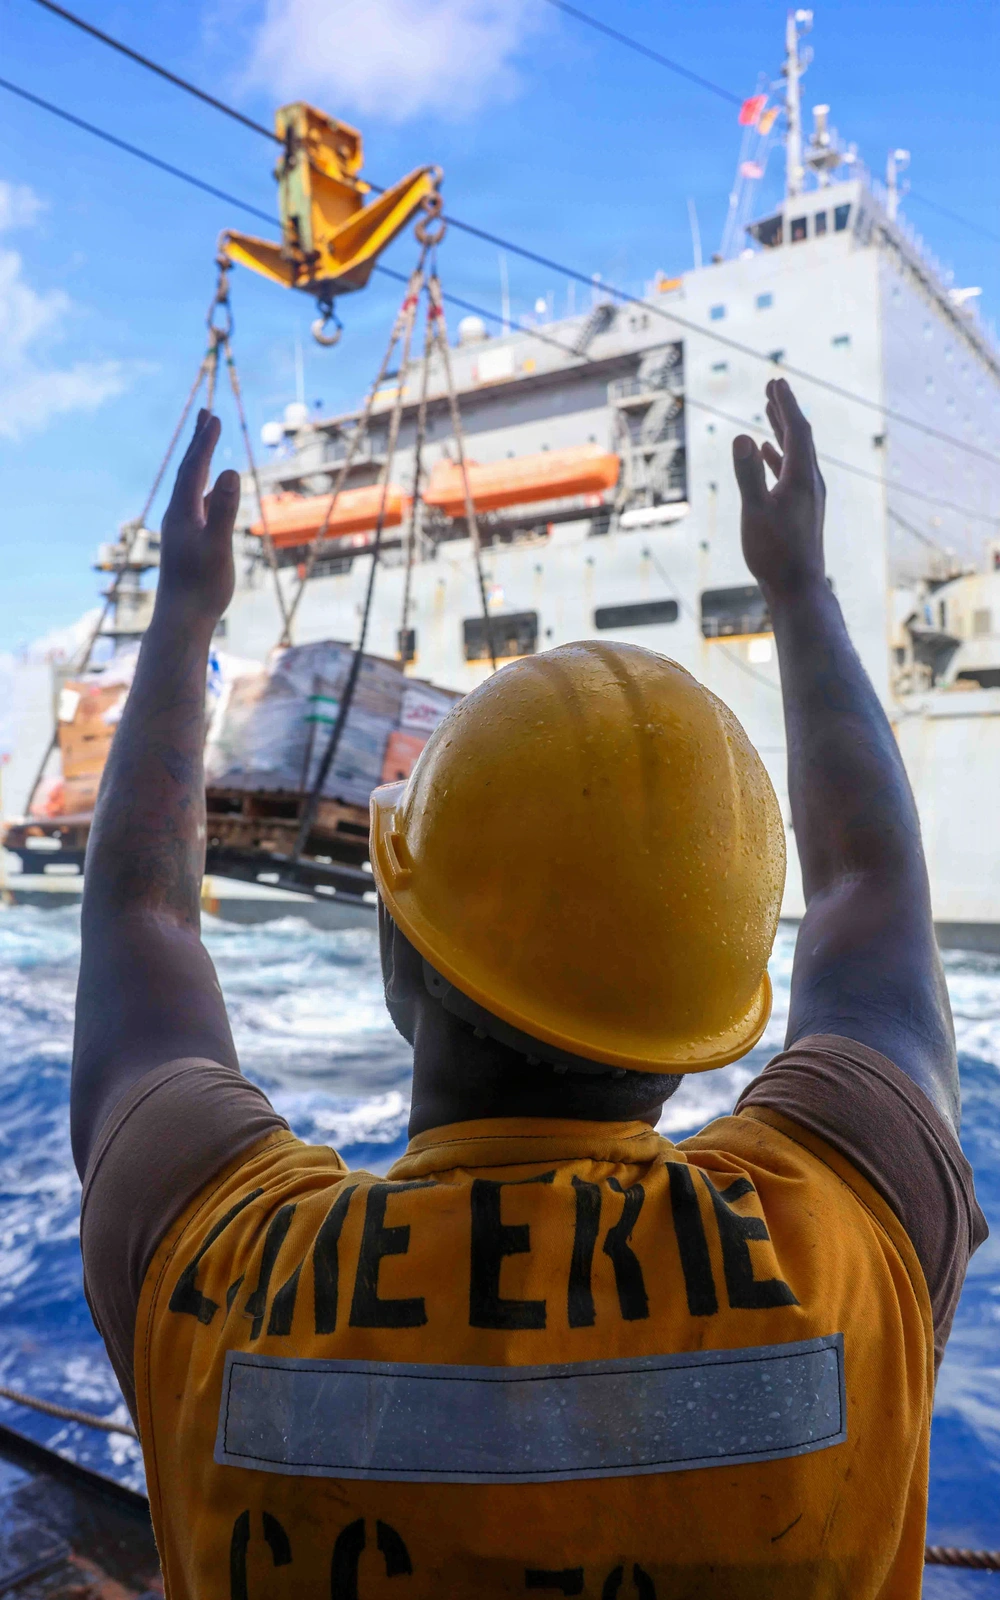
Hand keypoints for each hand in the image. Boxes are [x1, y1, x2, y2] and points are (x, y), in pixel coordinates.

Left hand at [157, 410, 238, 625]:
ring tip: (206, 443)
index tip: (214, 417)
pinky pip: (197, 504)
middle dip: (199, 442)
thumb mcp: (219, 546)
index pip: (195, 468)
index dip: (205, 442)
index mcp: (183, 512)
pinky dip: (205, 487)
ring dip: (201, 462)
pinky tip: (212, 490)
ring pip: (191, 486)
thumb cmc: (202, 586)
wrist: (182, 620)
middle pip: (188, 471)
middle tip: (206, 415)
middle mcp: (178, 516)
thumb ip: (225, 509)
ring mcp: (182, 529)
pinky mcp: (188, 542)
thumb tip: (231, 471)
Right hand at [732, 378, 825, 602]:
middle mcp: (810, 482)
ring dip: (782, 429)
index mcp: (802, 477)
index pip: (796, 430)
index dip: (786, 404)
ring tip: (769, 410)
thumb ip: (748, 474)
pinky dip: (778, 455)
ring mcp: (808, 495)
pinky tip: (767, 452)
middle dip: (785, 410)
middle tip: (773, 386)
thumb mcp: (756, 511)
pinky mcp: (802, 508)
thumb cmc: (775, 552)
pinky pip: (791, 471)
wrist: (797, 588)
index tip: (775, 382)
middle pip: (799, 436)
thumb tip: (743, 436)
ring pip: (796, 453)